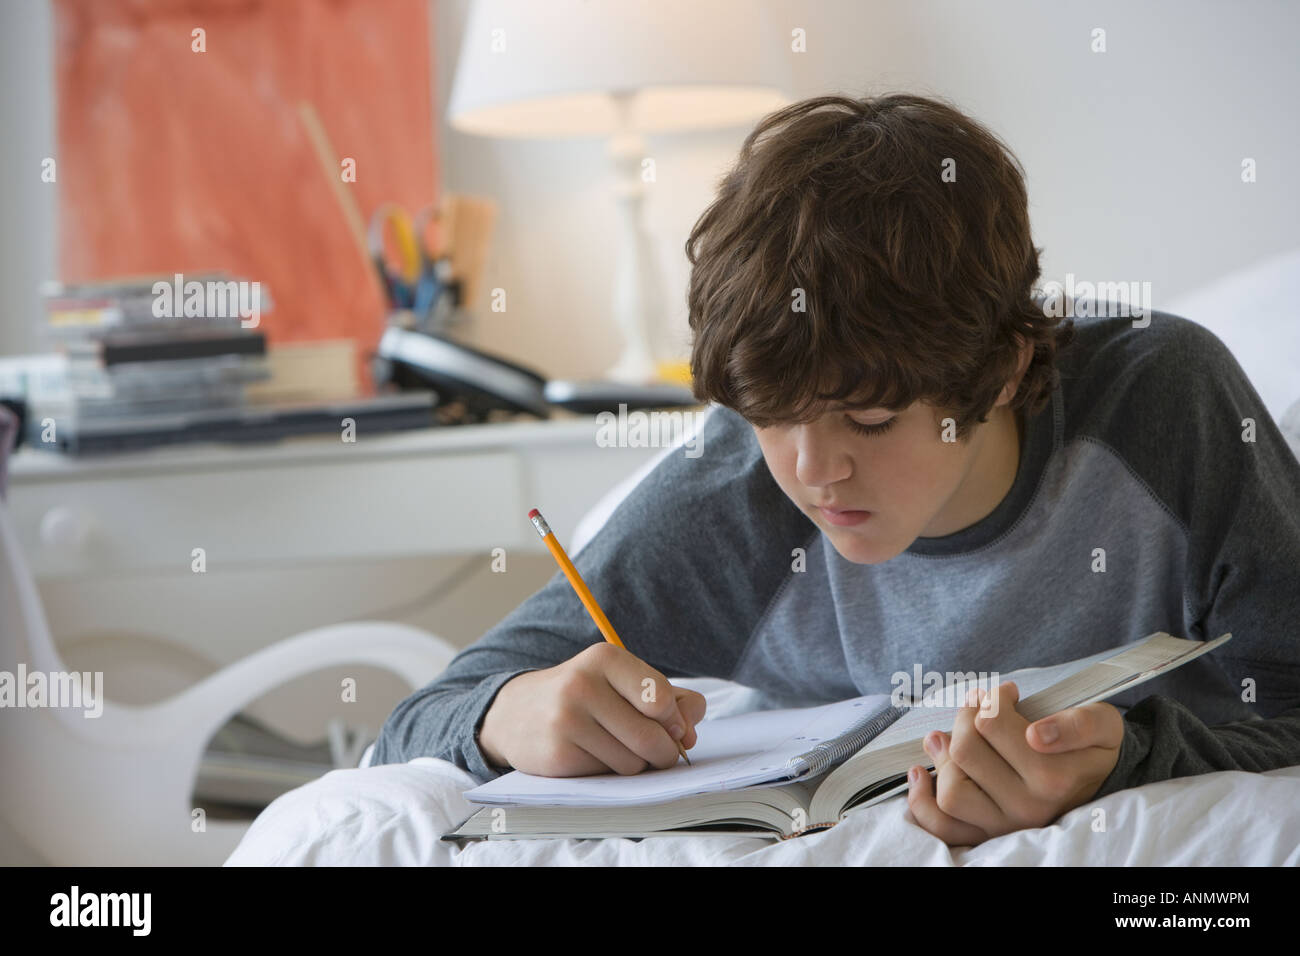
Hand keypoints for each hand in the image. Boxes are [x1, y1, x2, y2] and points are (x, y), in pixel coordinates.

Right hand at [477, 642, 706, 775]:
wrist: (515, 714)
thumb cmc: (585, 698)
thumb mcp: (624, 684)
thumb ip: (672, 700)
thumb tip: (689, 732)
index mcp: (606, 658)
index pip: (662, 699)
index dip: (674, 721)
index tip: (666, 724)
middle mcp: (583, 684)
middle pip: (653, 738)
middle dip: (662, 752)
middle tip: (654, 751)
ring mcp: (566, 720)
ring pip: (633, 763)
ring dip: (634, 765)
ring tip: (613, 748)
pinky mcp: (557, 754)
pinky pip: (608, 777)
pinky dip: (609, 773)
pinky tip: (590, 756)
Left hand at [905, 681, 1123, 846]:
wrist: (1102, 783)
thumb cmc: (1094, 747)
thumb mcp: (1103, 725)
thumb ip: (1077, 724)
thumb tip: (1036, 735)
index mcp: (1055, 778)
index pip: (992, 723)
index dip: (992, 698)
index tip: (1006, 693)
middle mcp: (1028, 808)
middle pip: (965, 751)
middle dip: (965, 718)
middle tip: (977, 708)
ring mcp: (1005, 827)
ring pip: (950, 790)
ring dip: (943, 757)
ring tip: (950, 737)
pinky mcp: (987, 836)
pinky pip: (943, 827)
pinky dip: (922, 802)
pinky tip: (921, 772)